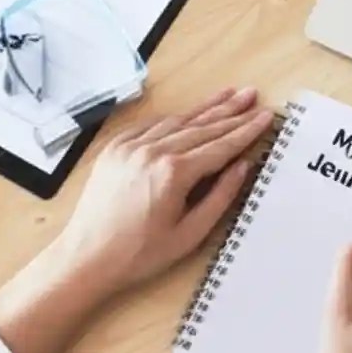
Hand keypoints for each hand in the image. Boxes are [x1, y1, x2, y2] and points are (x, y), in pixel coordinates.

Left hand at [52, 85, 273, 295]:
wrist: (86, 257)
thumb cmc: (140, 253)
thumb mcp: (190, 234)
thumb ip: (220, 196)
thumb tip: (243, 166)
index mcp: (173, 173)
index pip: (220, 145)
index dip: (247, 130)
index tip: (266, 116)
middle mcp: (152, 151)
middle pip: (202, 127)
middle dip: (231, 111)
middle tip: (253, 96)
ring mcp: (130, 146)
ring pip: (177, 121)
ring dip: (205, 108)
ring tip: (229, 95)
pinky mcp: (115, 148)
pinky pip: (150, 125)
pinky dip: (173, 118)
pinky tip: (189, 113)